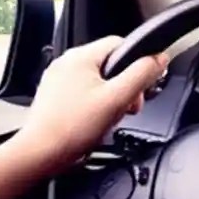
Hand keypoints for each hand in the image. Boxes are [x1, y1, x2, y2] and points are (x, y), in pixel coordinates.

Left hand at [12, 36, 166, 173]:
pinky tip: (94, 121)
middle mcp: (66, 63)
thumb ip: (142, 74)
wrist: (40, 154)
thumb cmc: (72, 128)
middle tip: (127, 107)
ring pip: (98, 81)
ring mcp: (58, 80)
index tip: (143, 85)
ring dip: (111, 98)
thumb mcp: (118, 98)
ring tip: (109, 117)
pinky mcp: (54, 97)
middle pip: (110, 64)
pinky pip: (84, 93)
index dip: (138, 63)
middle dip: (125, 86)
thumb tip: (159, 58)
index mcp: (80, 56)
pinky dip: (95, 105)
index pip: (121, 44)